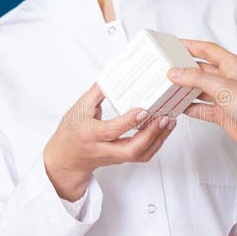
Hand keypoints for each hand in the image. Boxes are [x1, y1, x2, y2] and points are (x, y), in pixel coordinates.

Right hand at [44, 83, 175, 200]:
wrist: (67, 159)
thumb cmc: (71, 132)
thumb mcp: (78, 108)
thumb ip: (96, 93)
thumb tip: (113, 76)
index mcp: (90, 134)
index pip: (111, 130)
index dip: (129, 121)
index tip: (143, 110)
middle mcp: (103, 148)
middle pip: (131, 149)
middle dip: (151, 134)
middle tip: (164, 118)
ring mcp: (114, 156)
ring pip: (140, 155)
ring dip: (158, 139)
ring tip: (169, 121)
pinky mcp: (122, 159)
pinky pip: (142, 155)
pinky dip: (156, 142)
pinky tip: (163, 129)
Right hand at [168, 39, 236, 169]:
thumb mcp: (222, 87)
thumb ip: (196, 79)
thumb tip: (176, 72)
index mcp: (231, 65)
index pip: (207, 50)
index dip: (191, 45)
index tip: (174, 44)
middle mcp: (227, 79)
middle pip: (200, 70)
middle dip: (183, 69)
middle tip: (165, 67)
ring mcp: (224, 97)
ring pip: (199, 89)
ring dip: (184, 89)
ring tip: (167, 87)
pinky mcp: (222, 113)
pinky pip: (201, 108)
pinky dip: (190, 107)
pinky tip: (178, 107)